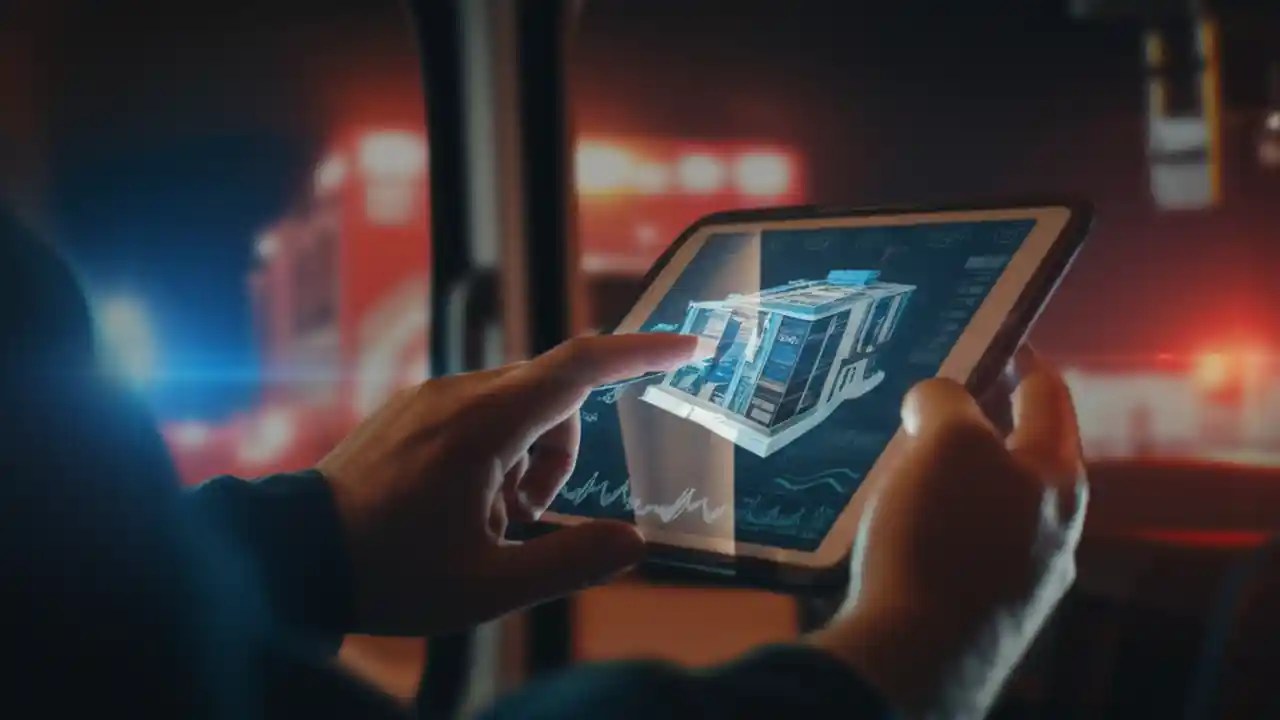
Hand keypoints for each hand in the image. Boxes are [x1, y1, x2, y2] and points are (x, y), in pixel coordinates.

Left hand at [319, 333, 707, 634]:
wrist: (293, 558)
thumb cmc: (389, 573)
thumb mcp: (489, 587)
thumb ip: (571, 561)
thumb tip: (634, 542)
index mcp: (485, 425)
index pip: (581, 367)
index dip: (642, 351)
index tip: (689, 345)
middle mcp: (458, 394)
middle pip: (553, 395)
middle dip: (563, 452)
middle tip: (527, 519)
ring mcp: (428, 398)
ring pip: (516, 405)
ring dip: (527, 458)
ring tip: (487, 522)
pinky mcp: (409, 410)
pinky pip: (477, 411)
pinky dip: (494, 452)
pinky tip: (459, 504)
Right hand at [808, 348, 1087, 718]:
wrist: (915, 659)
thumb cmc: (940, 539)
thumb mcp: (945, 440)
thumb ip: (945, 402)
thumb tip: (936, 405)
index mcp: (1056, 478)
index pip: (1048, 397)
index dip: (1023, 359)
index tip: (999, 341)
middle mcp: (1054, 530)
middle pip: (1022, 456)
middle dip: (980, 426)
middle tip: (931, 403)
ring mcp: (1023, 578)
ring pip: (991, 508)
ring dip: (953, 481)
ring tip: (902, 464)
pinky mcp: (985, 614)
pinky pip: (964, 552)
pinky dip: (937, 529)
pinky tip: (898, 531)